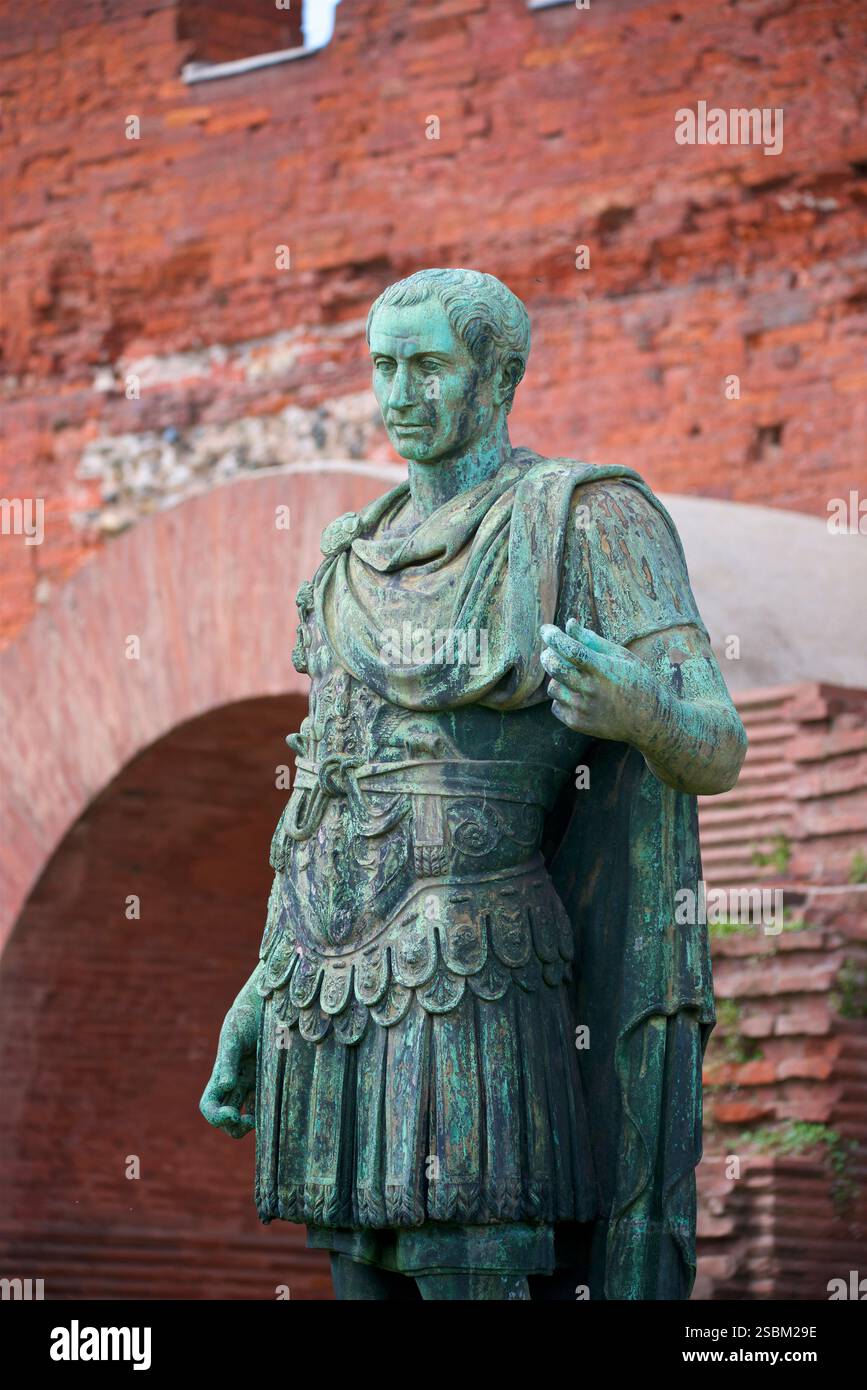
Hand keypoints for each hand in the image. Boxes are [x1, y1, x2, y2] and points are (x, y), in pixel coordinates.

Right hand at [199, 1001, 258, 1139]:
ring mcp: (252, 1083)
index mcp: (220, 1076)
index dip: (216, 1117)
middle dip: (234, 1126)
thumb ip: (229, 1061)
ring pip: (248, 1115)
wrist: (265, 1005)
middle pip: (227, 1118)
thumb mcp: (234, 1037)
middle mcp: (235, 1083)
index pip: (209, 1106)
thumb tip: (226, 1085)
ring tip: (266, 1121)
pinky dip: (271, 1113)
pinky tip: (280, 1110)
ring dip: (253, 1124)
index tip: (233, 1115)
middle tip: (250, 1122)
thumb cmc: (245, 1019)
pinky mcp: (270, 1079)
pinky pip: (267, 1104)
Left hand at [539, 619, 668, 747]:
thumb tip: (569, 623)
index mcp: (604, 670)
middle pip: (555, 668)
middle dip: (548, 655)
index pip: (571, 650)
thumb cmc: (636, 681)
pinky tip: (579, 696)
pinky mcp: (578, 724)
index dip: (554, 637)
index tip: (546, 630)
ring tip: (574, 678)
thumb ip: (592, 640)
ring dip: (558, 679)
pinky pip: (556, 706)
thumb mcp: (620, 656)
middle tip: (550, 651)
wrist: (649, 720)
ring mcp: (583, 709)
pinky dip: (563, 698)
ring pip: (553, 687)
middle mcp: (592, 690)